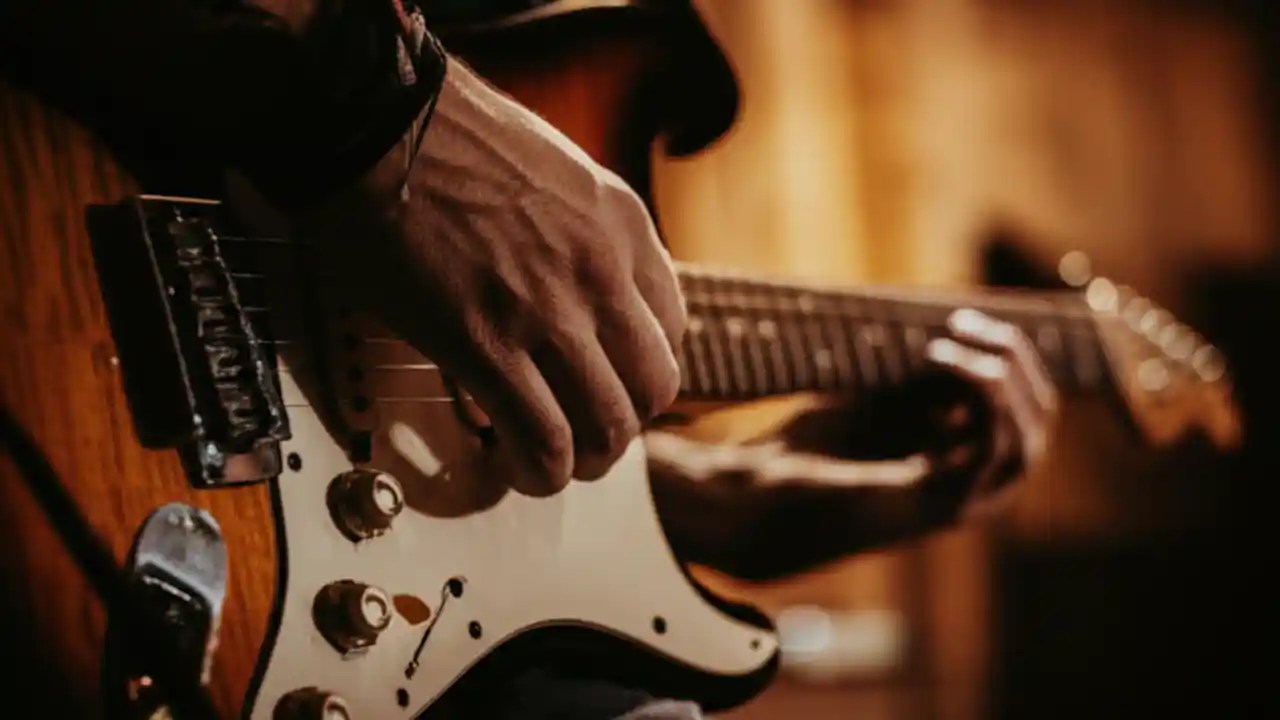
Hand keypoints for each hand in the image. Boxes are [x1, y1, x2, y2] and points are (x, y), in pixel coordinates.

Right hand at [295, 59, 686, 494]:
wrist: (379, 120)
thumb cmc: (446, 134)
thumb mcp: (555, 171)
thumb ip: (580, 233)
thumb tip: (567, 284)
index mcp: (622, 225)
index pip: (672, 329)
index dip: (639, 374)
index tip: (606, 385)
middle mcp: (600, 271)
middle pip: (652, 389)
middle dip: (620, 428)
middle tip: (583, 438)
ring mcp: (548, 309)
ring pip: (608, 426)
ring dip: (583, 463)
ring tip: (546, 465)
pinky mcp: (484, 342)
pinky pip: (540, 437)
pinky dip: (534, 470)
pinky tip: (510, 466)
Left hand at [647, 309, 1057, 578]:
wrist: (758, 499)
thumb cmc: (806, 448)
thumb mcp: (876, 398)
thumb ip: (922, 379)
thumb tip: (960, 334)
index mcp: (959, 463)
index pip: (1027, 408)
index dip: (1009, 358)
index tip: (963, 318)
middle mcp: (971, 489)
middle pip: (1038, 421)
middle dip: (1016, 361)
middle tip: (969, 322)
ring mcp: (961, 503)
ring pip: (1028, 439)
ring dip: (1003, 377)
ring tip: (953, 342)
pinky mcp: (940, 506)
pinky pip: (994, 448)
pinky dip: (981, 396)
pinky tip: (941, 360)